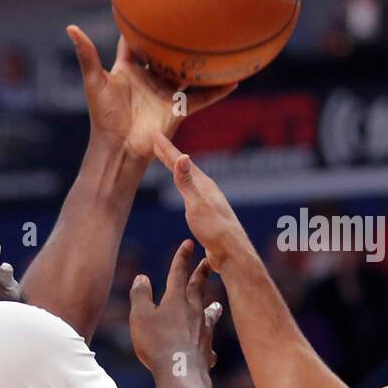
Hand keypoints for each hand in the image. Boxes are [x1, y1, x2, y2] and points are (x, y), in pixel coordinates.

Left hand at [67, 25, 235, 161]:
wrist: (119, 148)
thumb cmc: (104, 117)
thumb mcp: (95, 82)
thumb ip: (87, 55)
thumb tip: (71, 27)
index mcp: (129, 70)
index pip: (135, 42)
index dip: (140, 25)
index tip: (149, 2)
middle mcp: (150, 78)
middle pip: (166, 53)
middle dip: (177, 36)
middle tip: (191, 13)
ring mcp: (166, 92)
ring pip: (188, 72)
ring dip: (201, 60)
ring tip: (217, 41)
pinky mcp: (178, 108)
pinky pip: (202, 98)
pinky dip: (218, 91)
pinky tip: (234, 80)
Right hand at [129, 239, 221, 376]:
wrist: (180, 372)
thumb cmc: (157, 343)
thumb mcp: (141, 316)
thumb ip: (140, 295)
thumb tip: (142, 277)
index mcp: (176, 300)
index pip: (179, 273)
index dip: (182, 257)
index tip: (189, 243)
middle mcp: (194, 312)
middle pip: (199, 288)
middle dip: (203, 273)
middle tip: (210, 261)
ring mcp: (203, 330)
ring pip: (209, 315)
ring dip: (213, 308)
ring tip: (218, 305)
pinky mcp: (207, 350)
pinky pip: (208, 345)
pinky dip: (207, 345)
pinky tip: (209, 351)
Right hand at [153, 132, 253, 274]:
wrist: (231, 253)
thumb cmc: (214, 229)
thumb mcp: (196, 204)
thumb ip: (187, 182)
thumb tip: (182, 156)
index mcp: (203, 184)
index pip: (180, 162)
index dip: (167, 149)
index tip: (156, 134)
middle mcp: (207, 190)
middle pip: (185, 168)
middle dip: (170, 155)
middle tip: (158, 142)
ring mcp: (208, 201)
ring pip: (189, 180)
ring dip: (177, 169)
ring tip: (170, 162)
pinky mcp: (207, 214)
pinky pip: (191, 192)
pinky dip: (183, 185)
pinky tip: (185, 190)